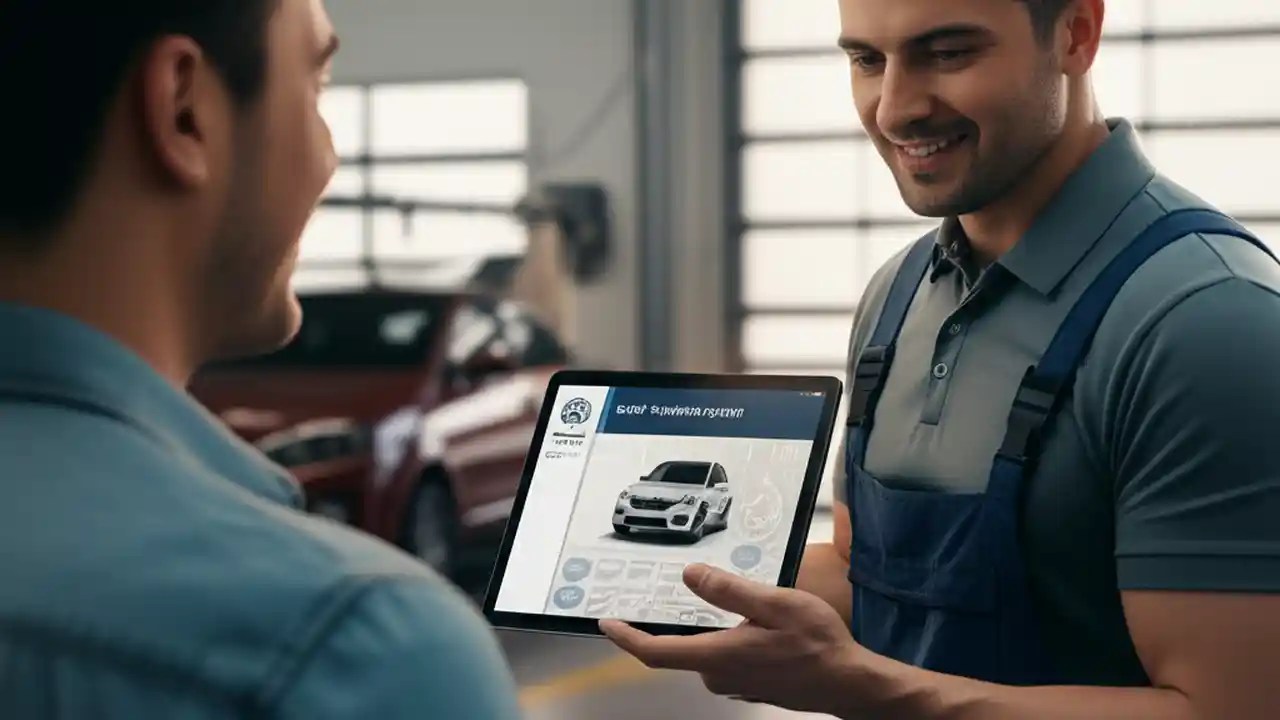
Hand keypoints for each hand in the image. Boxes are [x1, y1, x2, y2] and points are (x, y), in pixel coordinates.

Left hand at [600, 563, 881, 716]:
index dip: (627, 638)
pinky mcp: (751, 685)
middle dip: (682, 622)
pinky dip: (732, 641)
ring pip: (709, 652)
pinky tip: (759, 628)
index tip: (607, 623)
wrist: (850, 682)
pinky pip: (728, 659)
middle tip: (687, 590)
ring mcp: (736, 684)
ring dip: (715, 630)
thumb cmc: (817, 644)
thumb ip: (728, 590)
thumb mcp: (774, 603)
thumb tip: (690, 576)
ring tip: (743, 607)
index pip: (656, 652)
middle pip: (683, 648)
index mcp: (718, 655)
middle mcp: (720, 675)